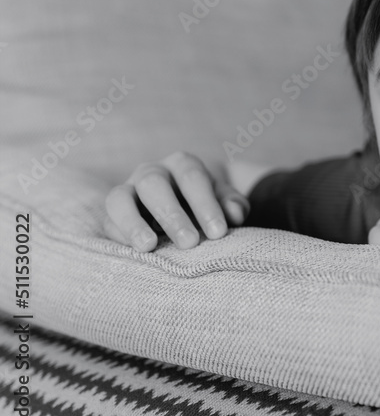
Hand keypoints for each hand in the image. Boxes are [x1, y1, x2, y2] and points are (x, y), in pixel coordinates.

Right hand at [104, 151, 248, 251]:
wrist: (184, 203)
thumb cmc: (207, 203)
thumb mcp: (225, 200)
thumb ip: (232, 204)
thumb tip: (235, 214)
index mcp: (183, 164)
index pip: (192, 177)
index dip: (205, 204)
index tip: (218, 233)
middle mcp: (152, 172)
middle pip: (154, 184)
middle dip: (171, 214)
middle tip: (189, 243)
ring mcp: (128, 190)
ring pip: (120, 198)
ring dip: (133, 223)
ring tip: (149, 247)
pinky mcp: (113, 213)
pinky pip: (108, 219)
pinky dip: (120, 234)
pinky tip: (136, 251)